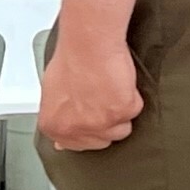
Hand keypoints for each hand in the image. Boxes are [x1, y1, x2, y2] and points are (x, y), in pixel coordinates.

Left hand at [39, 37, 142, 151]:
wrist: (89, 45)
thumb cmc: (72, 60)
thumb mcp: (53, 95)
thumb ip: (60, 118)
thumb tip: (63, 136)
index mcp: (55, 127)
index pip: (77, 145)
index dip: (89, 128)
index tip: (93, 118)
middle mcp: (75, 129)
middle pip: (102, 140)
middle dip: (106, 122)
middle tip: (103, 99)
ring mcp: (100, 124)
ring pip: (121, 129)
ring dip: (120, 111)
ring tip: (111, 90)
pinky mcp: (123, 112)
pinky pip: (135, 109)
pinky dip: (131, 95)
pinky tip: (119, 81)